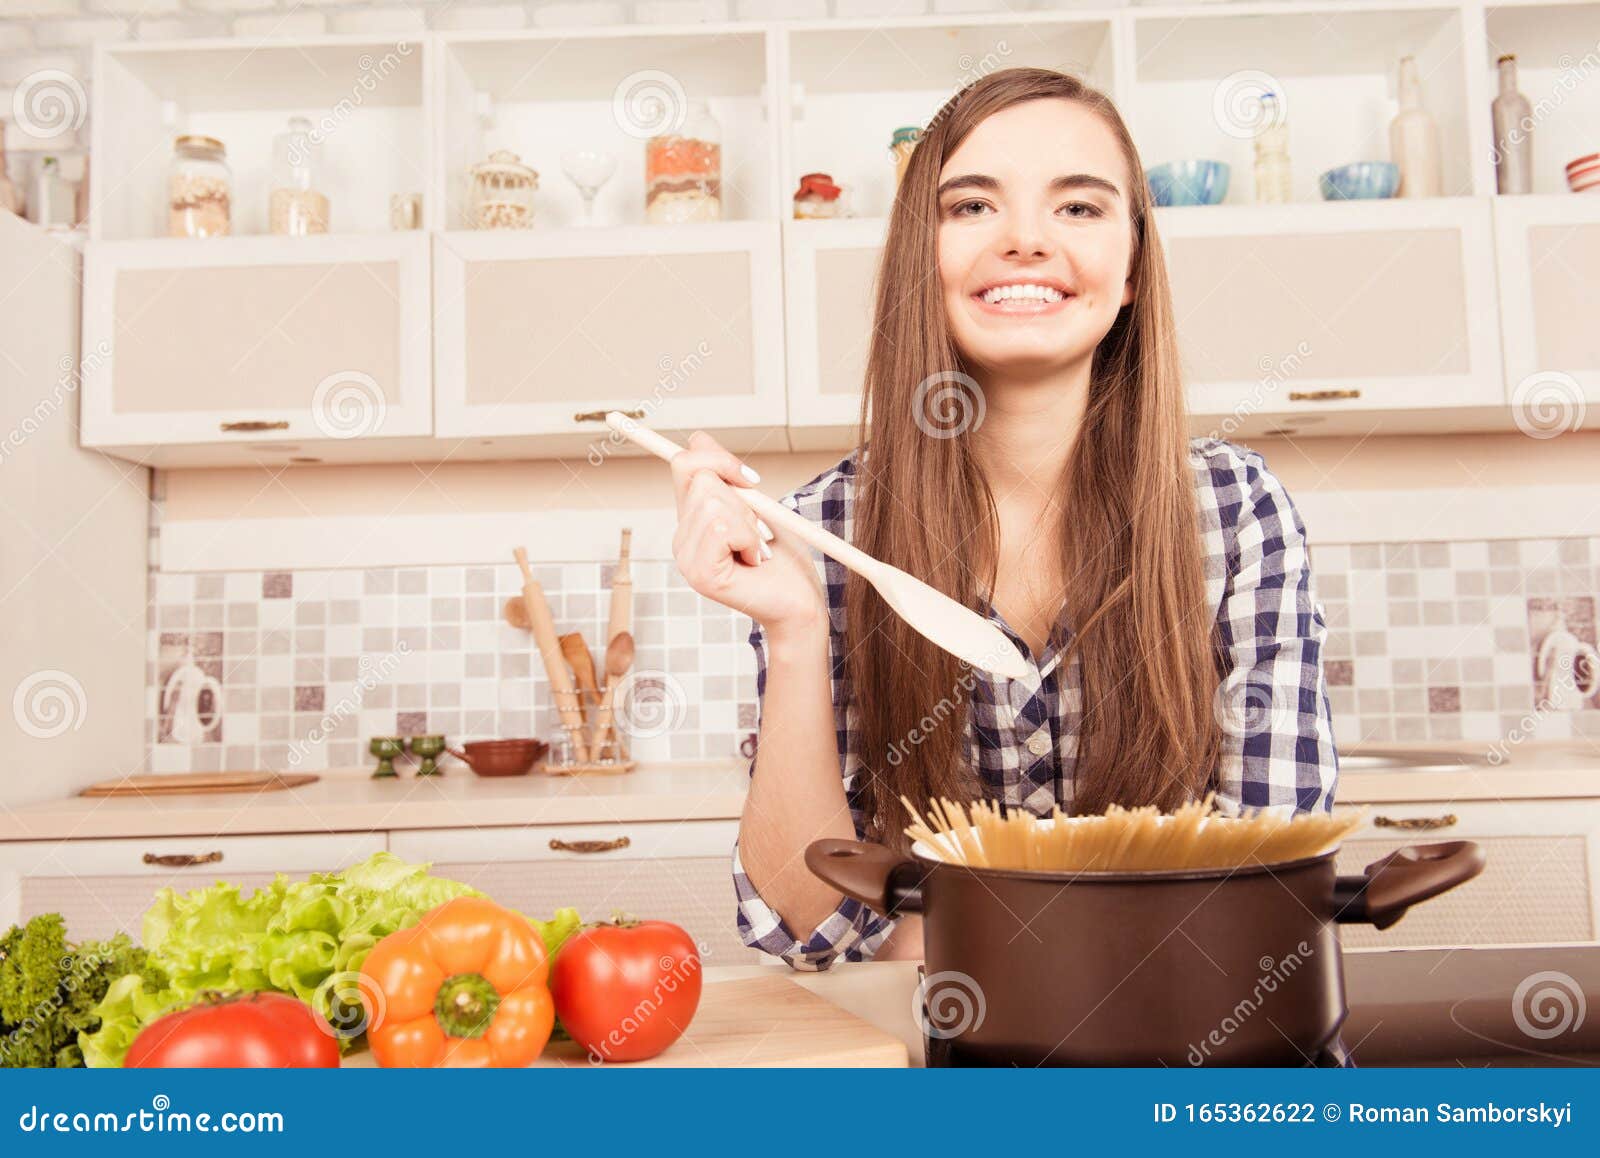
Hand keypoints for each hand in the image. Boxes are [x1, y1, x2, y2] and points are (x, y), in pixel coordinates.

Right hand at [669, 432, 825, 634]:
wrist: (800, 603)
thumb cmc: (784, 558)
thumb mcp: (757, 505)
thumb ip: (726, 476)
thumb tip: (697, 439)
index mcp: (691, 520)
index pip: (684, 464)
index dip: (718, 458)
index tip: (751, 480)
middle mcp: (682, 538)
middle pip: (700, 477)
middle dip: (742, 498)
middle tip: (758, 532)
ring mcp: (686, 558)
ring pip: (712, 501)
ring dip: (749, 522)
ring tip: (757, 549)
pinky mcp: (699, 574)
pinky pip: (722, 528)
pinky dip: (749, 539)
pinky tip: (754, 561)